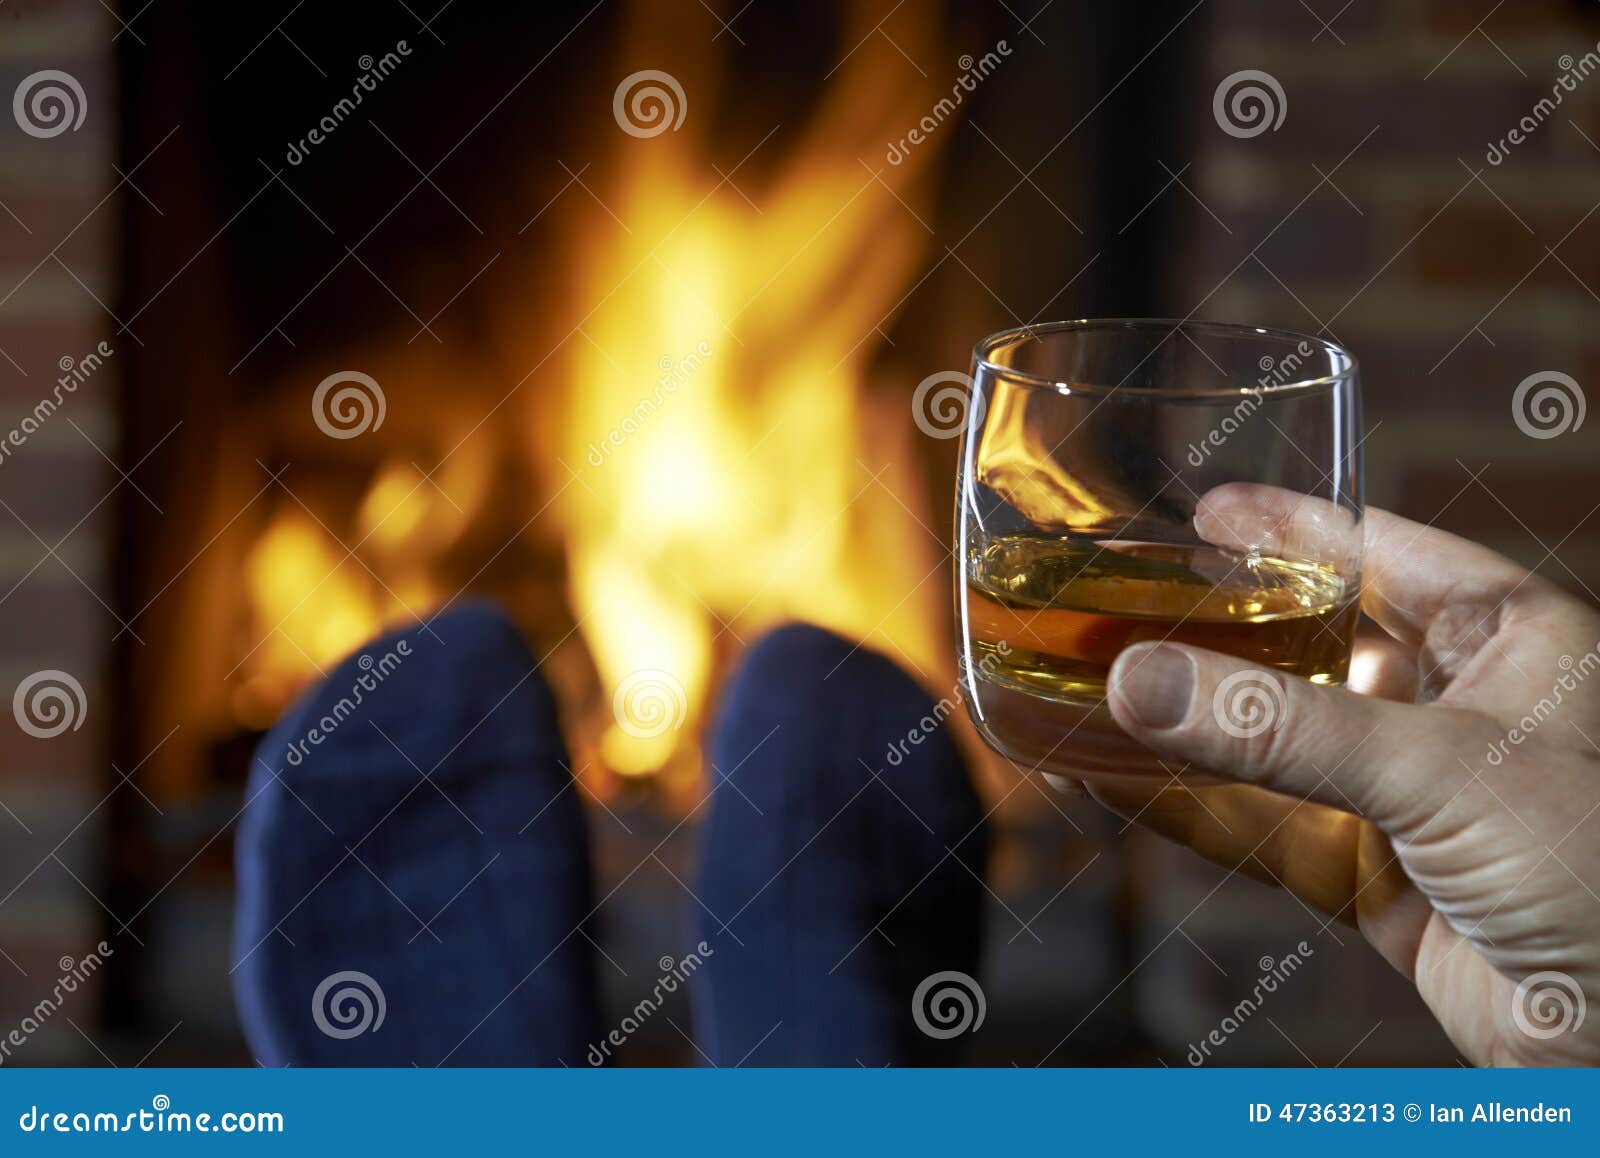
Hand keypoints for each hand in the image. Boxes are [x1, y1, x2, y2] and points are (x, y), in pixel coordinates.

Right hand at [1091, 488, 1599, 1066]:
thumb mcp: (1443, 768)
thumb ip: (1284, 729)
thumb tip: (1143, 681)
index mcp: (1510, 638)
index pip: (1384, 552)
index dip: (1293, 530)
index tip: (1207, 515)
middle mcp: (1459, 706)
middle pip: (1315, 646)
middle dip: (1224, 632)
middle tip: (1134, 604)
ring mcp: (1413, 797)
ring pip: (1278, 744)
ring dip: (1193, 728)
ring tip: (1102, 690)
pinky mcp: (1376, 878)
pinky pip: (1267, 830)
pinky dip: (1191, 811)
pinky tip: (1118, 781)